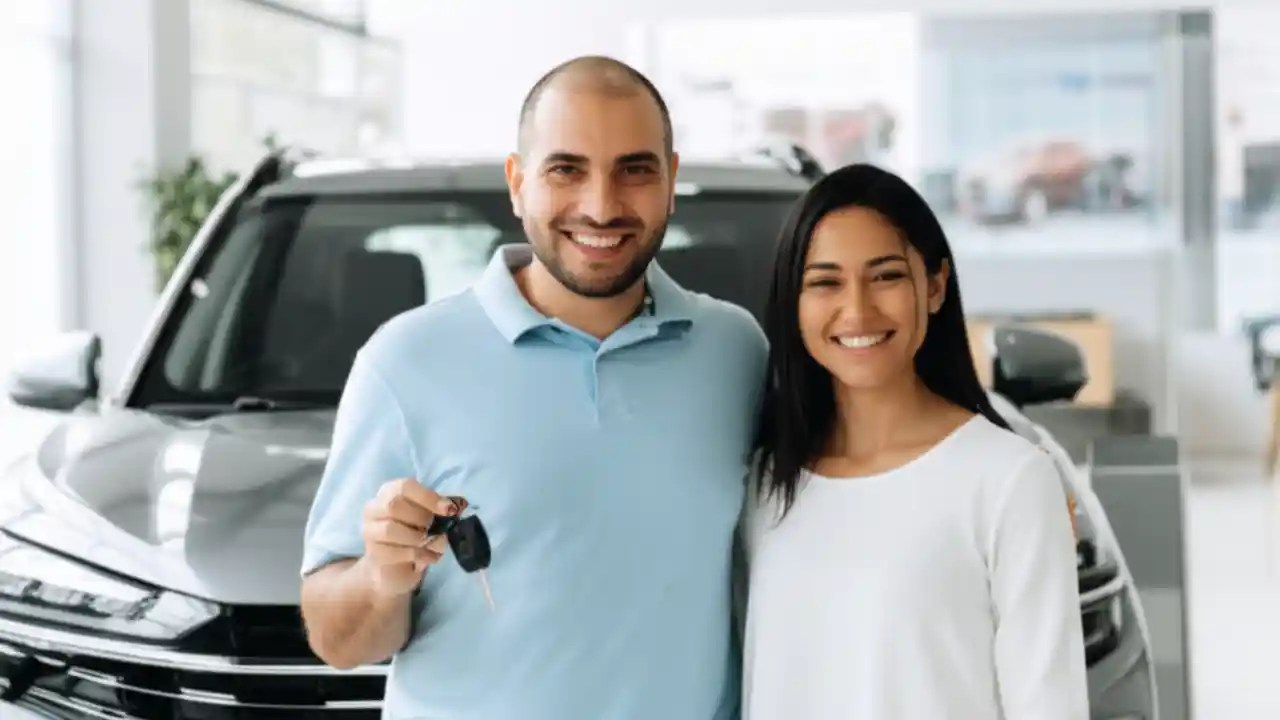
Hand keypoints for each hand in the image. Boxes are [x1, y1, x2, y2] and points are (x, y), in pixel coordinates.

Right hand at [361, 478, 464, 598]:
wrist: (394, 569)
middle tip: (434, 528)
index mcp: (389, 493)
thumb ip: (438, 510)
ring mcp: (369, 532)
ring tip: (429, 543)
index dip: (428, 497)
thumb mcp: (428, 518)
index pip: (405, 487)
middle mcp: (374, 509)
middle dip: (421, 517)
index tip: (449, 509)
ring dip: (416, 537)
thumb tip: (453, 507)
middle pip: (394, 505)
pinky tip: (429, 557)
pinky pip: (393, 552)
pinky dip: (417, 554)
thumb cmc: (413, 536)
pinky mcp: (373, 554)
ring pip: (390, 529)